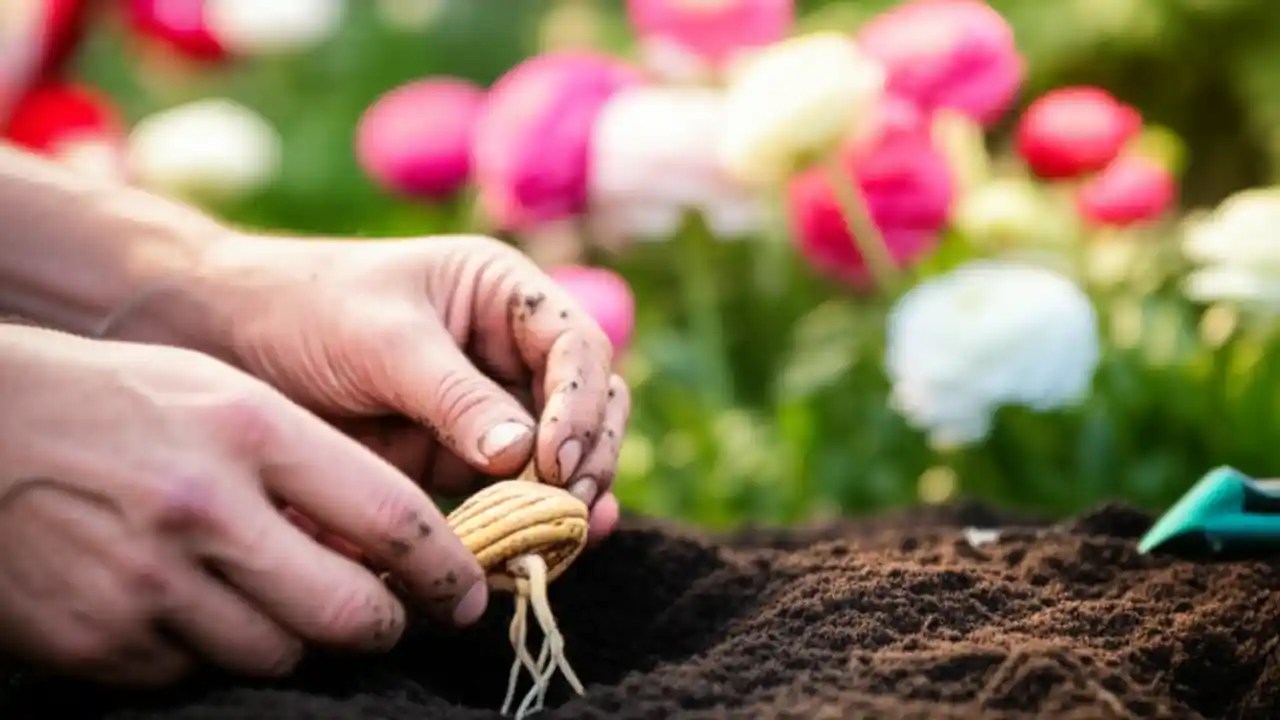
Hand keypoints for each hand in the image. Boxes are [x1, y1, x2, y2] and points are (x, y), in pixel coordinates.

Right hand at [0, 324, 487, 686]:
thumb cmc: (118, 404)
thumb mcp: (224, 397)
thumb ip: (310, 464)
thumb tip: (384, 549)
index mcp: (250, 432)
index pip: (391, 517)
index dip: (445, 568)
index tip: (465, 593)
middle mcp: (205, 510)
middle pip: (348, 614)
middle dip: (383, 626)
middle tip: (385, 618)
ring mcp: (147, 584)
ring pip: (278, 656)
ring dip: (294, 638)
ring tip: (267, 595)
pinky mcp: (97, 643)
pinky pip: (196, 676)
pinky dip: (210, 654)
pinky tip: (187, 605)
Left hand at [166, 233, 629, 543]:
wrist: (229, 340)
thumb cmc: (307, 309)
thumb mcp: (384, 342)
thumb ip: (455, 398)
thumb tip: (524, 458)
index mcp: (505, 298)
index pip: (577, 347)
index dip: (580, 404)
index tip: (555, 458)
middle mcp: (511, 352)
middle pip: (588, 406)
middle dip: (590, 455)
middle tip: (570, 506)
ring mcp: (490, 411)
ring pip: (561, 457)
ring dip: (572, 496)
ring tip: (571, 535)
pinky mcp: (459, 462)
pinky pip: (512, 496)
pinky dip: (531, 523)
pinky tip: (548, 551)